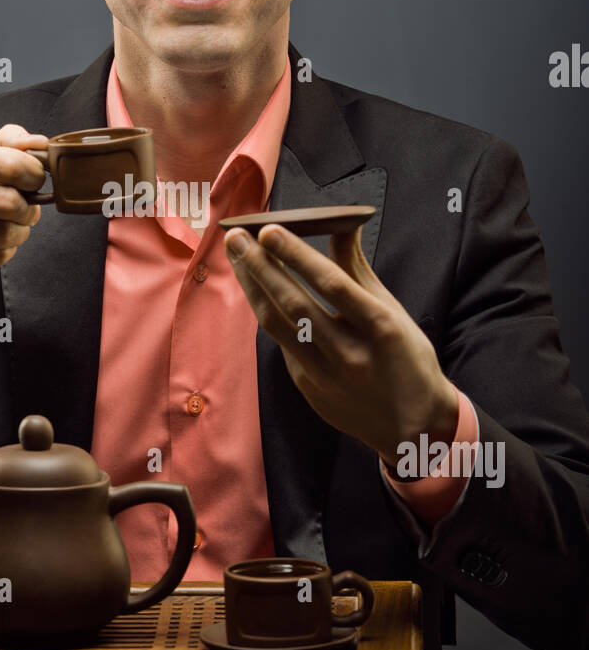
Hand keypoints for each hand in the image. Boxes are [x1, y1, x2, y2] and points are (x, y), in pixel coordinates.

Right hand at [0, 125, 48, 303]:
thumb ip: (4, 145)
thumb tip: (41, 143)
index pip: (11, 163)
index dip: (35, 176)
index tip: (34, 181)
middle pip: (11, 201)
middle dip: (30, 209)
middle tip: (27, 210)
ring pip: (5, 233)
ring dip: (19, 233)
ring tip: (11, 227)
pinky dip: (4, 251)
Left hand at [224, 224, 458, 466]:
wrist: (413, 425)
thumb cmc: (406, 357)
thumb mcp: (393, 311)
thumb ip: (359, 270)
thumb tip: (341, 224)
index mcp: (380, 327)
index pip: (332, 284)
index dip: (297, 256)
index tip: (269, 230)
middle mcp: (351, 353)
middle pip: (295, 304)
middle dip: (261, 267)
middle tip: (236, 236)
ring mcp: (326, 375)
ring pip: (278, 326)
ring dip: (253, 288)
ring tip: (237, 258)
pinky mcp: (309, 388)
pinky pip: (283, 345)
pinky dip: (269, 314)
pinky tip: (257, 290)